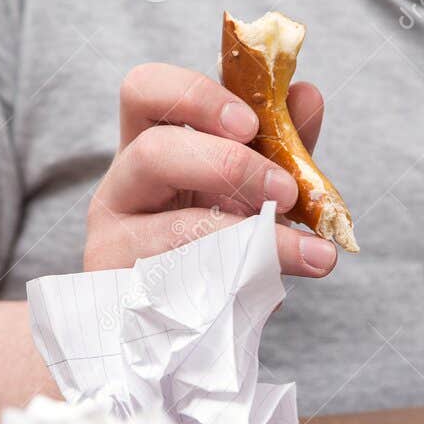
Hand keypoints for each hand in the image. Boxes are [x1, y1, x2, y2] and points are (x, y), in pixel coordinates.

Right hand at [84, 63, 338, 276]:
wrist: (179, 332)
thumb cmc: (212, 245)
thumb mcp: (247, 190)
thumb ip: (276, 146)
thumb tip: (308, 96)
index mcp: (148, 145)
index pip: (145, 91)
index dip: (195, 97)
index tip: (250, 122)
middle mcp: (122, 188)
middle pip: (154, 152)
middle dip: (229, 167)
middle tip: (285, 191)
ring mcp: (115, 244)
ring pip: (170, 230)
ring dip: (246, 236)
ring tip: (303, 253)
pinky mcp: (125, 298)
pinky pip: (182, 288)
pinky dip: (235, 285)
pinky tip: (271, 289)